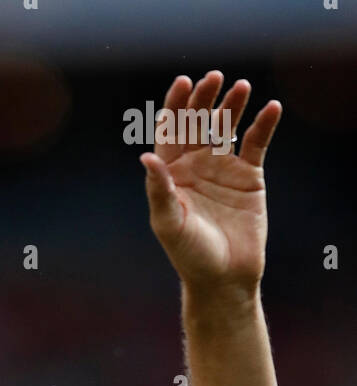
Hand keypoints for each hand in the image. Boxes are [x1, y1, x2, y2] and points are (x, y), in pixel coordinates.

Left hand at [139, 72, 280, 294]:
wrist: (223, 279)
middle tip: (213, 78)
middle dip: (204, 99)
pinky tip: (270, 109)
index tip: (183, 85)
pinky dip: (263, 125)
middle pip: (199, 122)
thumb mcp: (169, 223)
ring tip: (241, 87)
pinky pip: (256, 143)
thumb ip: (159, 189)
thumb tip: (145, 155)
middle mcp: (196, 165)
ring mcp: (223, 168)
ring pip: (227, 126)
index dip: (176, 106)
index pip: (171, 131)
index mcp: (171, 173)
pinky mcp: (249, 176)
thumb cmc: (189, 255)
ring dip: (233, 105)